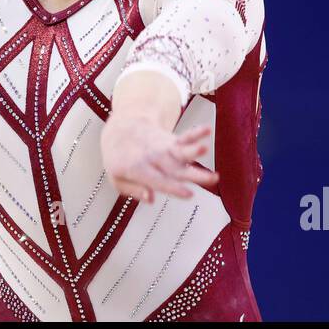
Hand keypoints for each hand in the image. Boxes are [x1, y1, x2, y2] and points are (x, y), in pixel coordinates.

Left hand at [100, 111, 219, 203]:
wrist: (120, 129)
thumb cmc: (119, 159)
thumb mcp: (117, 179)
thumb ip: (134, 190)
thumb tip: (151, 199)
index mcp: (138, 169)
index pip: (158, 181)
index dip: (173, 188)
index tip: (190, 194)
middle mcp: (153, 158)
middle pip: (175, 169)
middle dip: (194, 174)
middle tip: (212, 178)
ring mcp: (164, 149)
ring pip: (181, 152)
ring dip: (194, 150)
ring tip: (205, 149)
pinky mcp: (172, 142)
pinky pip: (185, 137)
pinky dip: (196, 133)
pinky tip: (207, 130)